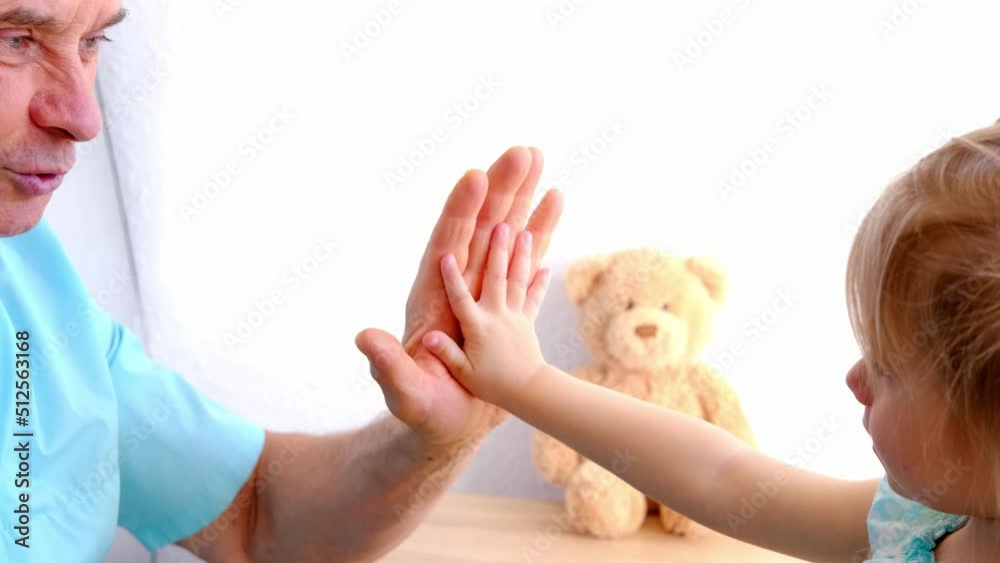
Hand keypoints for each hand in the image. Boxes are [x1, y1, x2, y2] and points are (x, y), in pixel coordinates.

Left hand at [354, 147, 562, 447]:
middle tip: (522, 151)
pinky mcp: (504, 297)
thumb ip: (387, 366)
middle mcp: (456, 282)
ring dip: (520, 197)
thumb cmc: (422, 412)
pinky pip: (526, 257)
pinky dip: (540, 230)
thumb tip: (363, 337)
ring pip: (503, 232)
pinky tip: (554, 200)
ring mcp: (482, 286)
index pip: (445, 244)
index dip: (459, 212)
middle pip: (478, 226)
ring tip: (539, 159)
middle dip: (499, 188)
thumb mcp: (403, 392)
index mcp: (431, 297)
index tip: (475, 176)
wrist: (450, 423)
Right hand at [422, 224, 550, 406]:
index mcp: (477, 327)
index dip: (451, 277)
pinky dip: (539, 282)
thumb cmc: (490, 385)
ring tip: (524, 232)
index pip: (460, 298)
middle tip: (500, 225)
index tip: (445, 255)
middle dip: (497, 250)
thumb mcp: (463, 372)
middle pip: (496, 278)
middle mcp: (497, 316)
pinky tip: (545, 266)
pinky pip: (534, 298)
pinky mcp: (527, 321)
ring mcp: (515, 316)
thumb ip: (446, 352)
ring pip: (517, 281)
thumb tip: (427, 336)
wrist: (527, 391)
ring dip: (520, 256)